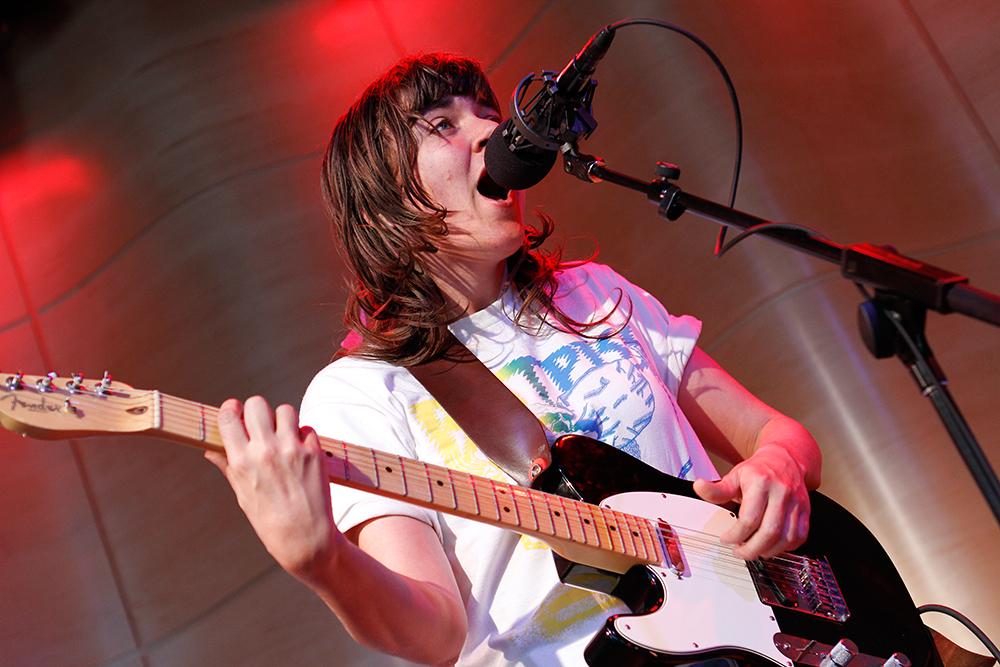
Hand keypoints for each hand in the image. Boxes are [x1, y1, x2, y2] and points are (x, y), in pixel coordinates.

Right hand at [206, 396, 343, 581]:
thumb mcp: (242, 495)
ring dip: (283, 420)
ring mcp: (291, 449)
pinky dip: (304, 436)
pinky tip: (301, 452)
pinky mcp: (314, 452)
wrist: (305, 539)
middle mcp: (265, 451)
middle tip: (261, 424)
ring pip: (285, 410)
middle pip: (256, 403)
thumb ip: (228, 466)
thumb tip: (210, 449)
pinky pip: (307, 428)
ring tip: (284, 436)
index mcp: (241, 461)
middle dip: (257, 410)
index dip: (231, 409)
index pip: (229, 416)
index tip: (235, 411)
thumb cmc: (269, 521)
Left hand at [693, 444, 810, 559]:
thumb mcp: (734, 476)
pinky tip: (772, 546)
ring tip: (754, 550)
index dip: (735, 535)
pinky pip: (799, 537)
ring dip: (768, 551)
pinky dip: (785, 548)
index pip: (749, 519)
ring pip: (786, 538)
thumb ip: (717, 489)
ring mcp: (797, 503)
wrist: (785, 459)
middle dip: (752, 549)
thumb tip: (699, 487)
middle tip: (739, 552)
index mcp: (761, 483)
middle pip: (769, 532)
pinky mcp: (806, 511)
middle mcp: (782, 493)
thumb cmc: (758, 471)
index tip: (726, 539)